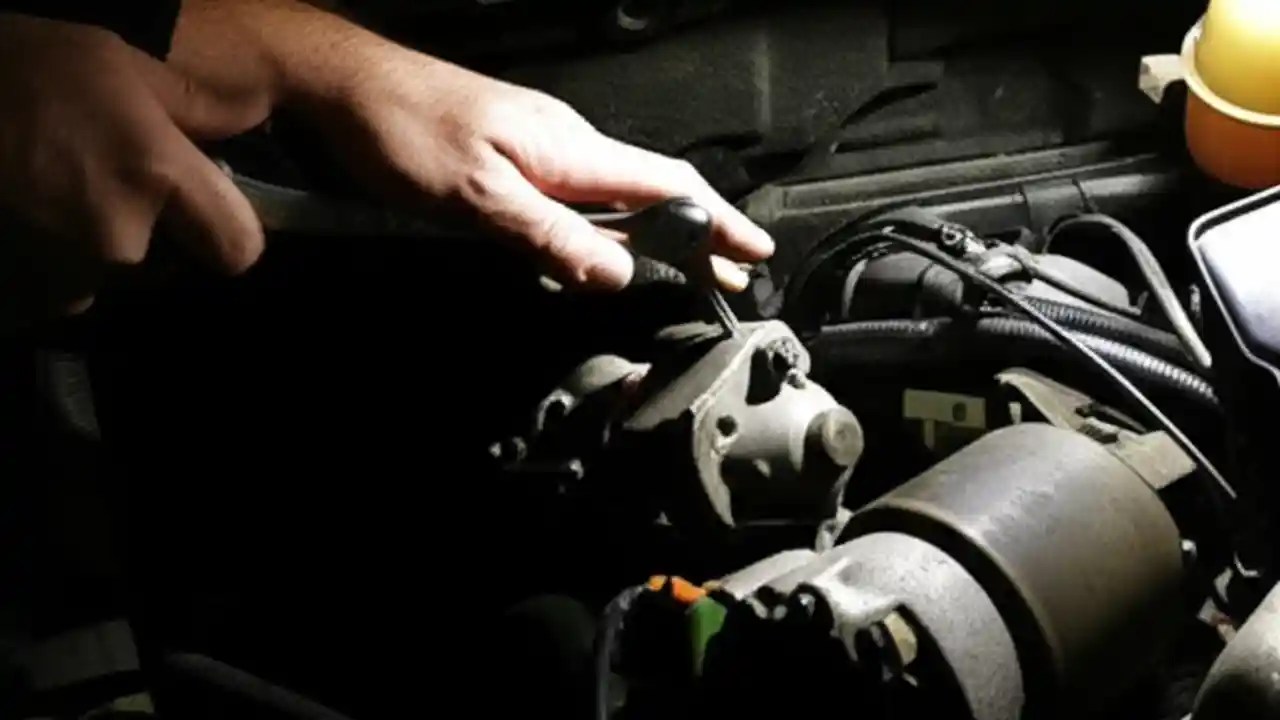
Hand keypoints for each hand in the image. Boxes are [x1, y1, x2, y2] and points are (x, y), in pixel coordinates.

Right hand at [0, 13, 267, 328]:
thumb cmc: (13, 70)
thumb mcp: (110, 61)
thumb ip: (192, 105)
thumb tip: (255, 117)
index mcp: (156, 178)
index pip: (238, 248)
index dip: (226, 234)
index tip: (201, 216)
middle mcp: (121, 240)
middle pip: (163, 262)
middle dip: (141, 233)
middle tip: (94, 185)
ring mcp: (65, 278)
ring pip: (103, 279)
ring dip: (82, 251)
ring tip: (43, 200)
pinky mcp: (21, 303)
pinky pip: (51, 296)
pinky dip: (38, 269)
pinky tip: (19, 223)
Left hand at [171, 0, 774, 291]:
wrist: (348, 86)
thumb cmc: (406, 129)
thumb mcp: (478, 196)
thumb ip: (549, 236)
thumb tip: (615, 273)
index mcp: (571, 151)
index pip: (667, 186)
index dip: (716, 221)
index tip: (752, 249)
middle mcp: (566, 145)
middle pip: (652, 194)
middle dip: (698, 236)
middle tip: (729, 274)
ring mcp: (541, 149)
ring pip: (615, 198)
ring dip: (654, 237)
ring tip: (684, 269)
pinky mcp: (516, 157)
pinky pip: (579, 197)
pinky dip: (606, 229)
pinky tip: (603, 252)